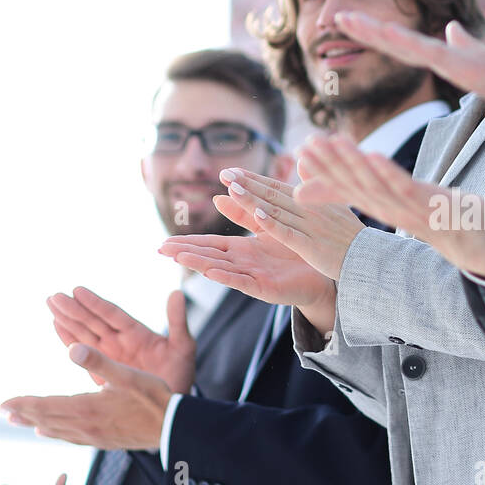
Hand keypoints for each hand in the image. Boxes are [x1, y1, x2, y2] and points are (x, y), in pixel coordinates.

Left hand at [1, 344, 171, 449]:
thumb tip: (72, 348)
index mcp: (87, 408)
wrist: (173, 429)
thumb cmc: (154, 399)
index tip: (1, 403)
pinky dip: (55, 433)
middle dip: (22, 414)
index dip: (22, 403)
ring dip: (35, 424)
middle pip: (45, 420)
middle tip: (2, 411)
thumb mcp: (128, 375)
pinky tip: (48, 433)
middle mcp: (85, 426)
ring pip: (56, 430)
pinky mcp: (103, 442)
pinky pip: (70, 438)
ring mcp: (93, 437)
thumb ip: (98, 362)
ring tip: (18, 421)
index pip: (44, 406)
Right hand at [47, 287, 194, 392]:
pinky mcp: (101, 368)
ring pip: (84, 333)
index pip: (112, 314)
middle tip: (55, 296)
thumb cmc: (180, 372)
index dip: (95, 303)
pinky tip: (56, 324)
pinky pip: (81, 350)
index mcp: (137, 333)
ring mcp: (109, 353)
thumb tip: (177, 292)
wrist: (172, 403)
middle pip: (93, 321)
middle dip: (74, 309)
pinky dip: (68, 338)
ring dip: (67, 319)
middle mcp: (120, 340)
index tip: (78, 290)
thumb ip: (177, 321)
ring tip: (51, 303)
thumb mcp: (182, 346)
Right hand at [159, 179, 341, 307]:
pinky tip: (211, 272)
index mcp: (242, 250)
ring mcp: (252, 277)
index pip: (209, 245)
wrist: (324, 270)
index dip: (188, 242)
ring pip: (221, 269)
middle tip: (160, 249)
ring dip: (199, 264)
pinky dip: (227, 277)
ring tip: (179, 258)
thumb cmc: (295, 250)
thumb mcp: (267, 226)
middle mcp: (243, 264)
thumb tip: (219, 196)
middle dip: (184, 253)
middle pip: (208, 257)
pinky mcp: (266, 288)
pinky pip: (244, 281)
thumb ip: (245, 213)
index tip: (164, 242)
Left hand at [219, 166, 366, 282]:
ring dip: (253, 199)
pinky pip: (289, 233)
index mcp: (311, 200)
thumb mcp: (336, 202)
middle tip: (224, 173)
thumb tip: (304, 158)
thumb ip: (317, 182)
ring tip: (232, 188)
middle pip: (272, 195)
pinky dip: (273, 224)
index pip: (276, 186)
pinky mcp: (312, 246)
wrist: (370, 257)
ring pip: (276, 211)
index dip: (253, 179)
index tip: (232, 172)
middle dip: (247, 184)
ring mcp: (309, 227)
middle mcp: (308, 210)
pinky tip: (257, 215)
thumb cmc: (351, 233)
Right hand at [295, 135, 484, 279]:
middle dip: (332, 164)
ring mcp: (416, 212)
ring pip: (378, 187)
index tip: (301, 149)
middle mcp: (396, 211)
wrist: (484, 248)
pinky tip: (375, 156)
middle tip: (307, 143)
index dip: (325, 169)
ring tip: (336, 143)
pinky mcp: (437, 210)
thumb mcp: (407, 204)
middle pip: (358, 186)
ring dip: (355, 165)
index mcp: (388, 208)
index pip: (350, 187)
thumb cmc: (443, 221)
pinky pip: (408, 191)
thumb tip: (362, 188)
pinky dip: (389, 174)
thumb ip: (382, 193)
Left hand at [333, 11, 484, 130]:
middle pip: (405, 41)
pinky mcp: (483, 74)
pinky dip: (417, 50)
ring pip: (415, 47)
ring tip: (348, 22)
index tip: (353, 25)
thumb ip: (470, 50)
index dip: (382, 36)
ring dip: (380, 35)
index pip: (412, 47)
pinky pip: (443, 61)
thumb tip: (448, 28)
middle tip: (337, 16)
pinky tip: (394, 41)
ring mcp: (470, 64)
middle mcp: (460, 57)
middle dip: (370, 30)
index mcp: (461, 61)